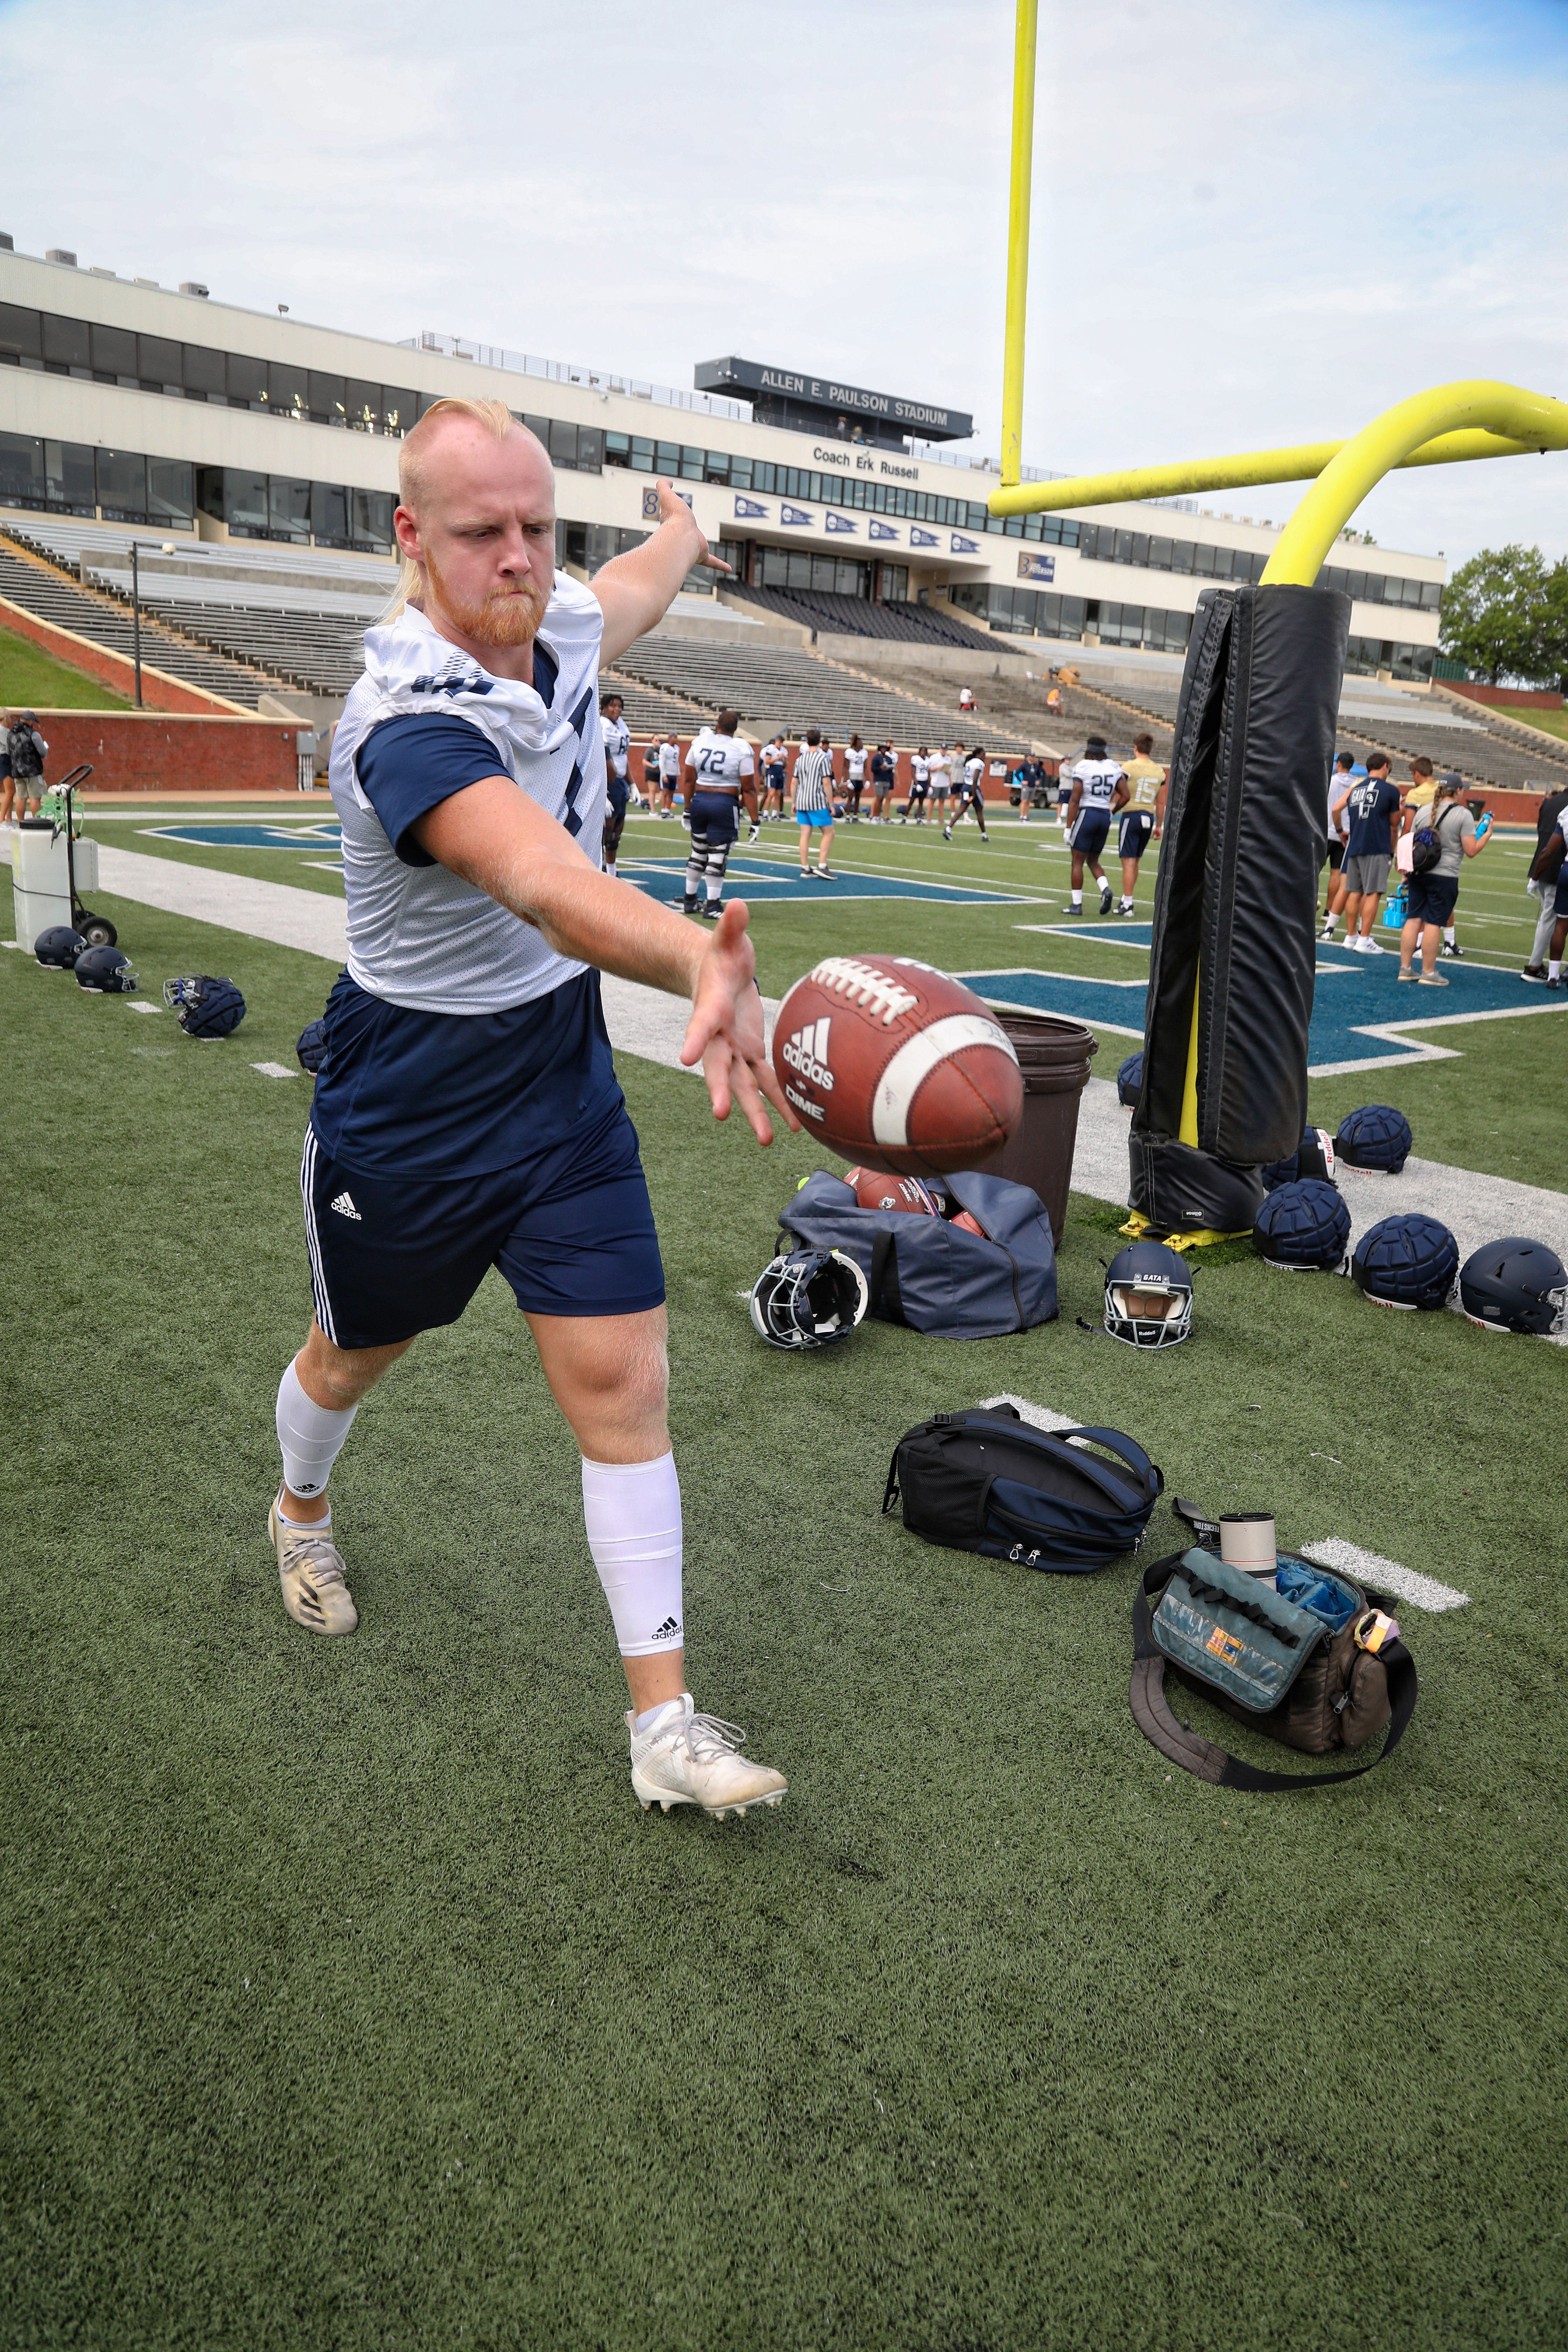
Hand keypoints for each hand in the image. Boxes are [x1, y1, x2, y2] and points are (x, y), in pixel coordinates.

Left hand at [653, 479, 731, 575]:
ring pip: (698, 551)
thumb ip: (663, 485)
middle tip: (689, 537)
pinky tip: (728, 569)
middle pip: (685, 538)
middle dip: (687, 537)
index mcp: (675, 525)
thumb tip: (668, 481)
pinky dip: (720, 565)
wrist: (681, 536)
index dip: (673, 519)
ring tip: (704, 554)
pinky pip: (712, 561)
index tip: (673, 521)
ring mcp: (692, 548)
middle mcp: (683, 538)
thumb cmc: (675, 517)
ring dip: (701, 553)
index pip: (673, 523)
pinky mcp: (702, 555)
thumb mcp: (667, 495)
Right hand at [680, 900, 800, 1143]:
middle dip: (721, 1090)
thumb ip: (731, 925)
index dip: (692, 1039)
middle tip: (723, 1115)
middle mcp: (718, 1035)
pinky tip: (796, 1125)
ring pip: (743, 1084)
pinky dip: (780, 1102)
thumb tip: (739, 904)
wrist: (716, 974)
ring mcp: (734, 1048)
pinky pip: (767, 1081)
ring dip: (755, 1111)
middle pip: (717, 1066)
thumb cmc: (721, 954)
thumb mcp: (726, 938)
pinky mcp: (751, 1052)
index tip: (683, 1058)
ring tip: (769, 1139)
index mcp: (709, 1007)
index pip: (699, 1024)